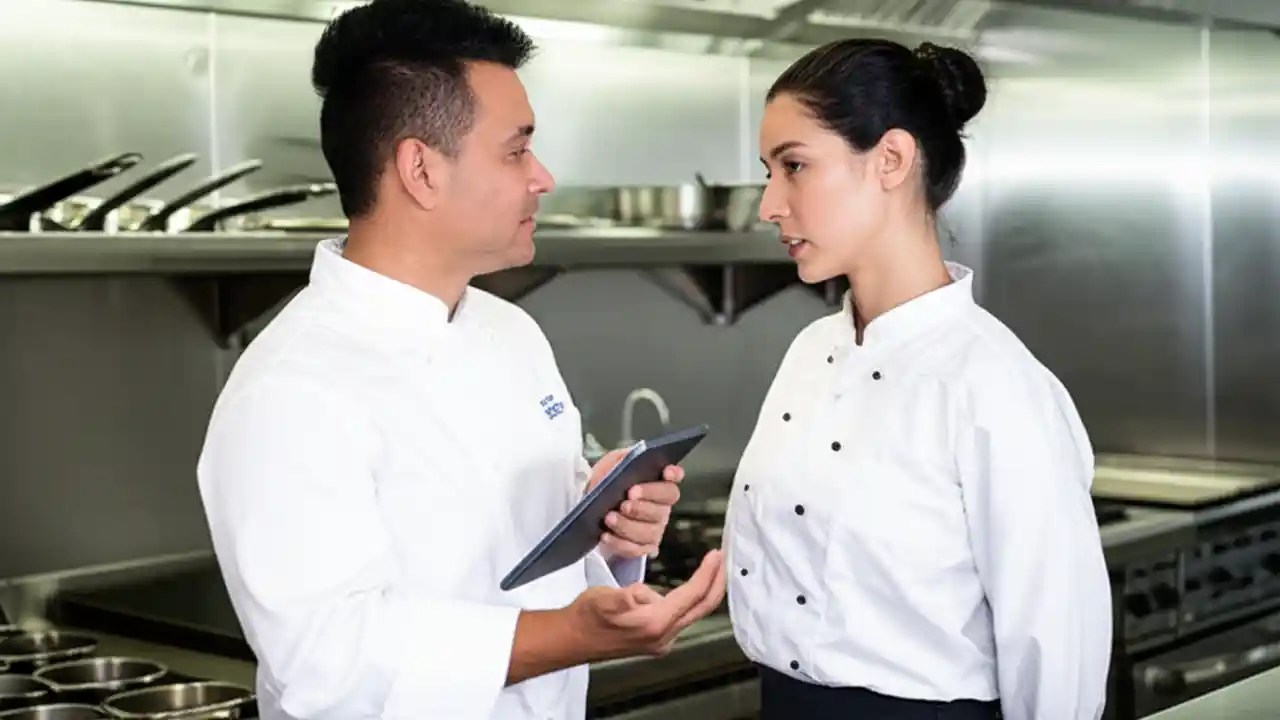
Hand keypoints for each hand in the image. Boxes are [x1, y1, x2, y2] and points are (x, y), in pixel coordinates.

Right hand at [570, 549, 725, 659]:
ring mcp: (661, 640)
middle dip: (715, 581)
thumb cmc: (586, 619)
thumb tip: (636, 597)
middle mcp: (663, 636)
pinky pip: (678, 614)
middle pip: (701, 607)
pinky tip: (663, 592)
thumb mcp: (601, 600)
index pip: (692, 596)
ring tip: (688, 570)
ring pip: (691, 611)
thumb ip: (621, 599)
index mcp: (655, 625)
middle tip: (721, 559)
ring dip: (698, 589)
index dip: (707, 573)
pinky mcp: (656, 639)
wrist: (572, 639)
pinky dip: (682, 599)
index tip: (715, 555)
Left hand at [586, 448, 684, 558]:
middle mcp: (661, 507)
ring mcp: (654, 529)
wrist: (589, 511)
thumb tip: (631, 457)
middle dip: (644, 505)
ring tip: (609, 517)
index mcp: (657, 483)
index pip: (674, 477)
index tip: (666, 472)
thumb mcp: (609, 466)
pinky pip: (635, 549)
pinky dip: (619, 542)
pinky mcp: (643, 547)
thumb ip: (622, 459)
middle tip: (626, 501)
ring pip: (649, 531)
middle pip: (663, 507)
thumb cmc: (603, 486)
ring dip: (628, 525)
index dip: (674, 474)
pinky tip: (606, 535)